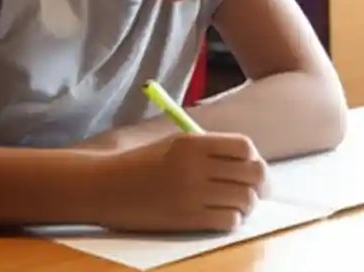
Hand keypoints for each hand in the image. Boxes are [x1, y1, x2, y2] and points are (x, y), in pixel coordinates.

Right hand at [99, 133, 266, 232]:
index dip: (255, 159)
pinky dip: (231, 220)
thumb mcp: (173, 144)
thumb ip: (208, 149)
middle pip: (252, 173)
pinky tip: (221, 217)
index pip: (244, 147)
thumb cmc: (140, 165)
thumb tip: (249, 163)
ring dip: (246, 205)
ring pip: (245, 200)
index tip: (253, 169)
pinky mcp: (186, 220)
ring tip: (237, 206)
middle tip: (256, 192)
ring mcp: (191, 194)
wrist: (104, 188)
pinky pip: (228, 220)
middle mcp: (195, 167)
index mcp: (192, 143)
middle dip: (260, 184)